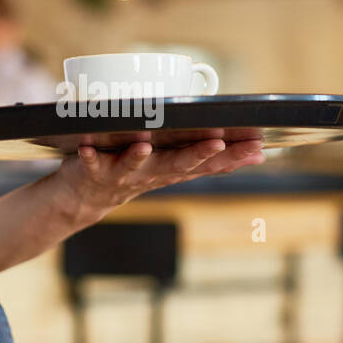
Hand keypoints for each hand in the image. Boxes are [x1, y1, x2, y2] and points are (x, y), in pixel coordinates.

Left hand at [52, 138, 265, 220]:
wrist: (85, 200)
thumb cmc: (136, 172)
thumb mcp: (175, 166)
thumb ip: (207, 158)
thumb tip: (256, 152)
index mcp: (173, 168)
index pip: (209, 164)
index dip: (233, 157)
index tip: (257, 146)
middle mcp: (152, 173)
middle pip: (178, 165)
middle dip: (198, 155)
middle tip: (218, 142)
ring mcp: (123, 174)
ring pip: (135, 165)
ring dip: (140, 157)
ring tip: (145, 146)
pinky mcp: (94, 172)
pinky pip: (91, 164)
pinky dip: (90, 158)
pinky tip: (88, 149)